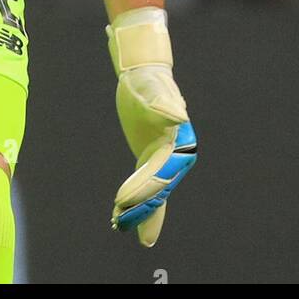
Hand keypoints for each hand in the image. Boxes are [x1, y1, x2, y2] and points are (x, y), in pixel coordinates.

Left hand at [106, 7, 196, 245]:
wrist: (143, 72)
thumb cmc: (148, 79)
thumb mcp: (152, 88)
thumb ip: (164, 102)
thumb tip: (179, 115)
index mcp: (180, 140)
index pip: (162, 172)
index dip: (144, 188)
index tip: (122, 198)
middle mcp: (177, 152)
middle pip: (159, 186)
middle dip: (140, 204)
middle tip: (118, 220)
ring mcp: (165, 158)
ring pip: (155, 191)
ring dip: (140, 211)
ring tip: (119, 226)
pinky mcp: (153, 159)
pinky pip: (150, 187)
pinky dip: (144, 207)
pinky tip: (131, 226)